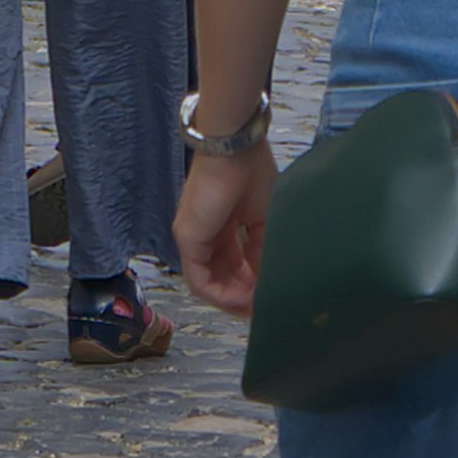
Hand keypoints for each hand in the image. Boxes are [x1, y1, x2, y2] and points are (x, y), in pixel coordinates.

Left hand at [175, 141, 274, 309]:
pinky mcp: (188, 239)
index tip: (270, 297)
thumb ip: (263, 247)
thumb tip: (269, 277)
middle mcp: (204, 234)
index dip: (252, 283)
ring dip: (232, 300)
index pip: (234, 263)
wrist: (235, 148)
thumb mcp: (266, 216)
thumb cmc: (252, 171)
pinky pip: (199, 279)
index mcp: (223, 225)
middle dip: (242, 297)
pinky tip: (242, 300)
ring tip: (254, 308)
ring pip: (208, 283)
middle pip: (220, 277)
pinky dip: (221, 295)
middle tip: (263, 309)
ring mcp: (193, 237)